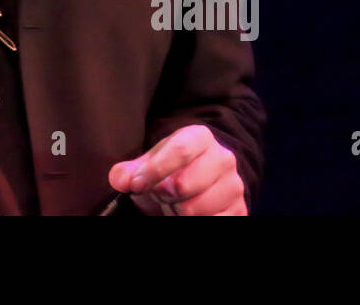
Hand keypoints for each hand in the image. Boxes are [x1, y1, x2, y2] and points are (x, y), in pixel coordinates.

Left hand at [108, 124, 247, 215]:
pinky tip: (189, 214)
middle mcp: (223, 158)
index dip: (155, 170)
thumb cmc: (171, 170)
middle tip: (160, 194)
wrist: (200, 182)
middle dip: (163, 194)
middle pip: (184, 184)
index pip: (180, 150)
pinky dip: (194, 222)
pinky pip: (213, 222)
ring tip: (175, 203)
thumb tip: (120, 180)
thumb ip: (130, 170)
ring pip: (196, 209)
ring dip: (178, 211)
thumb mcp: (149, 164)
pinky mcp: (239, 210)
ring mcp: (234, 186)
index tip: (136, 184)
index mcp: (200, 137)